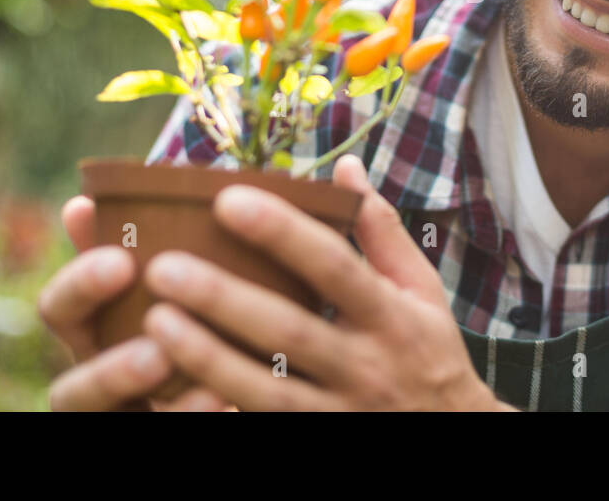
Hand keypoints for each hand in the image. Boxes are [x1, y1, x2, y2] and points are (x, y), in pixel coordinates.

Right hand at [40, 195, 230, 410]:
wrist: (233, 374)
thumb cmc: (194, 315)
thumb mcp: (170, 279)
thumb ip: (136, 245)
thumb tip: (83, 200)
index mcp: (92, 336)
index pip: (60, 311)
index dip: (81, 287)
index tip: (122, 262)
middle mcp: (97, 387)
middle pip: (71, 391)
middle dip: (110, 373)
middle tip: (156, 351)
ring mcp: (123, 417)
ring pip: (107, 419)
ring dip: (145, 404)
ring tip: (188, 381)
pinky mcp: (154, 430)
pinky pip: (161, 432)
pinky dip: (189, 417)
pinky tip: (219, 398)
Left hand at [142, 154, 514, 410]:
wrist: (454, 441)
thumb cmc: (429, 353)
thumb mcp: (421, 290)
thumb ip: (381, 231)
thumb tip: (347, 166)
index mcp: (391, 316)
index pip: (335, 267)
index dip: (283, 233)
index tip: (227, 199)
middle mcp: (365, 366)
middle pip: (290, 332)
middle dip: (225, 299)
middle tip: (164, 266)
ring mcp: (338, 413)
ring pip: (265, 391)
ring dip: (207, 358)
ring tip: (154, 322)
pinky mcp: (315, 441)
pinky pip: (259, 424)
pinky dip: (217, 407)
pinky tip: (171, 385)